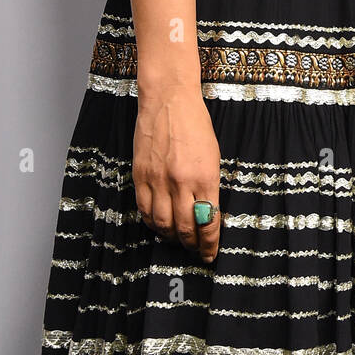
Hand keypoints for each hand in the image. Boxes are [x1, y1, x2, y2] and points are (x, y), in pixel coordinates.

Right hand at [133, 90, 221, 262]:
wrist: (169, 100)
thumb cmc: (196, 124)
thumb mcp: (213, 155)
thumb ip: (209, 185)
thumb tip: (208, 213)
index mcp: (205, 177)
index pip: (209, 222)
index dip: (210, 243)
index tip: (211, 254)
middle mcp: (181, 182)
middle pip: (186, 228)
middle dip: (192, 245)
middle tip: (196, 251)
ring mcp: (158, 180)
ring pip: (163, 224)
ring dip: (171, 237)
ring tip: (178, 240)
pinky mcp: (140, 176)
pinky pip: (144, 210)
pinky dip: (152, 223)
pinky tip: (159, 225)